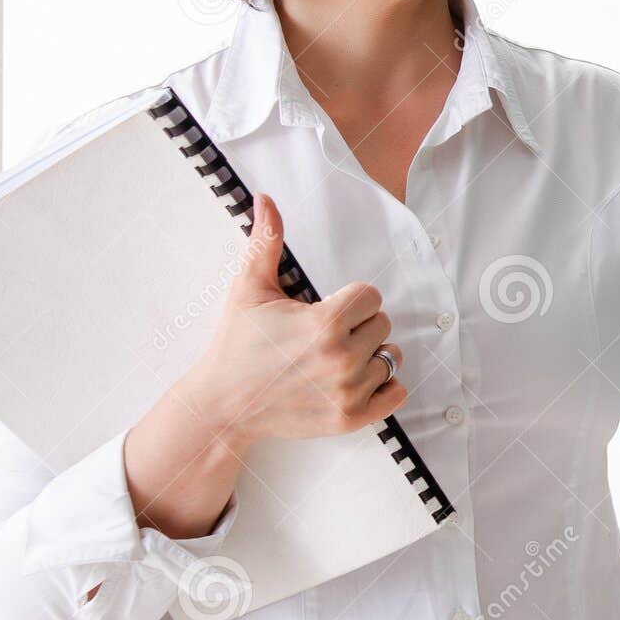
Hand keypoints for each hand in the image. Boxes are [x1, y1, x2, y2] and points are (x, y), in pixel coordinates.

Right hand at [174, 192, 408, 451]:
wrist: (224, 404)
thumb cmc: (238, 344)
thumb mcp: (249, 289)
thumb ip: (267, 241)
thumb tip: (265, 199)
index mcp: (325, 323)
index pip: (372, 297)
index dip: (350, 300)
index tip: (325, 310)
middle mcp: (342, 359)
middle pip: (382, 325)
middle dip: (359, 326)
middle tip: (324, 336)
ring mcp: (348, 392)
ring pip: (389, 357)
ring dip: (369, 356)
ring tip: (333, 359)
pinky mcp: (350, 419)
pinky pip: (396, 394)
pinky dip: (383, 387)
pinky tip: (356, 379)